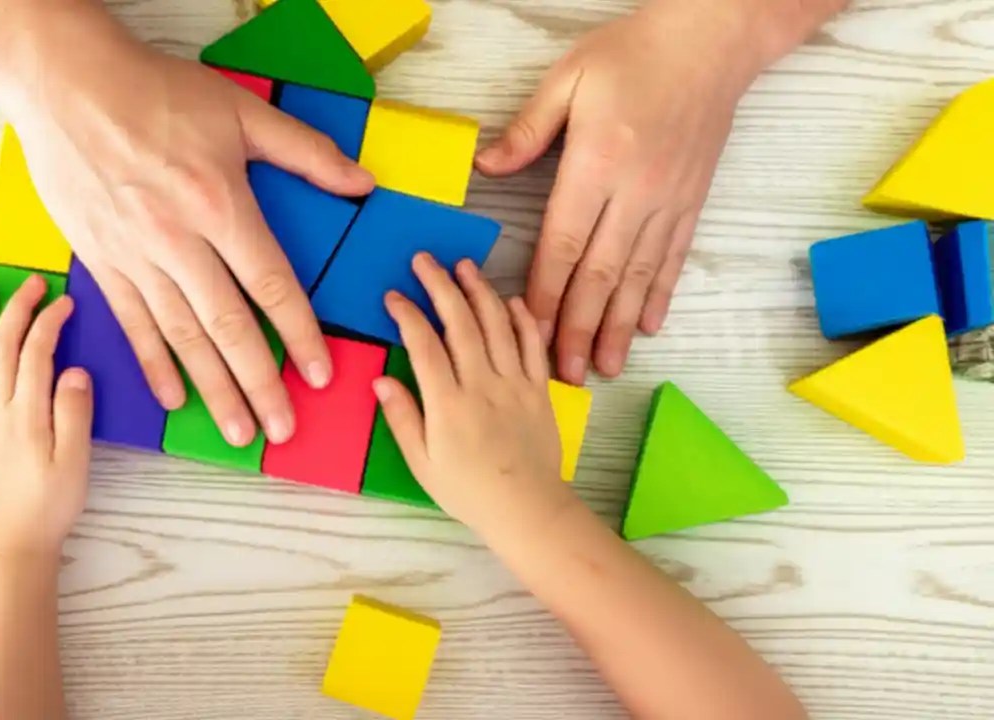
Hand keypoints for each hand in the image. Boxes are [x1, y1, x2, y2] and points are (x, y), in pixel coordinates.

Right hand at [0, 5, 373, 445]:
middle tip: (282, 428)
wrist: (65, 85)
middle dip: (259, 384)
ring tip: (237, 432)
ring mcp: (134, 256)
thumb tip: (362, 183)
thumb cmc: (155, 93)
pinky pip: (132, 324)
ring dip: (212, 389)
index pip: (269, 284)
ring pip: (181, 336)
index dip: (297, 333)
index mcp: (219, 205)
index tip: (319, 372)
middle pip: (227, 326)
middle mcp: (177, 240)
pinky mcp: (101, 261)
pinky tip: (173, 399)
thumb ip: (306, 152)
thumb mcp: (242, 111)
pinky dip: (153, 365)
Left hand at [0, 276, 91, 554]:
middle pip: (1, 347)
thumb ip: (75, 414)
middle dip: (17, 310)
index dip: (50, 323)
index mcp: (28, 415)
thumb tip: (74, 371)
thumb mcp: (75, 463)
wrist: (10, 543)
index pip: (37, 354)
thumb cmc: (50, 505)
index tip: (66, 303)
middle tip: (32, 284)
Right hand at [374, 254, 576, 541]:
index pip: (424, 345)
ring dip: (479, 291)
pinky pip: (532, 346)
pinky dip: (522, 319)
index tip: (393, 295)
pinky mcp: (539, 389)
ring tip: (464, 266)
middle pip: (461, 323)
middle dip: (440, 286)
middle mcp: (482, 385)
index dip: (407, 314)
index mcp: (448, 404)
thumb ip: (402, 418)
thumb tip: (381, 380)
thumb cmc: (467, 491)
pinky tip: (510, 299)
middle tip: (425, 260)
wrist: (526, 508)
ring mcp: (515, 384)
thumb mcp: (422, 463)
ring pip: (497, 325)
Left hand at [476, 0, 764, 383]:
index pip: (565, 243)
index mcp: (597, 163)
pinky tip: (645, 326)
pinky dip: (658, 295)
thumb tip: (486, 166)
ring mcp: (668, 201)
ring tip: (603, 367)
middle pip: (600, 274)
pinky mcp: (691, 202)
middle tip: (565, 375)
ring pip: (638, 277)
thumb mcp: (567, 78)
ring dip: (618, 327)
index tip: (530, 334)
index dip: (546, 294)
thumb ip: (527, 130)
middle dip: (579, 329)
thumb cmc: (633, 53)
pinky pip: (672, 258)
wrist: (712, 41)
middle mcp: (635, 192)